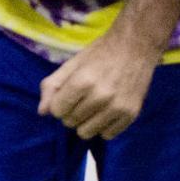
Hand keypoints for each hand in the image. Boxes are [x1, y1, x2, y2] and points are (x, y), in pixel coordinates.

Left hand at [37, 32, 157, 139]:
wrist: (136, 45)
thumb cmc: (100, 53)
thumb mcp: (71, 64)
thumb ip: (52, 87)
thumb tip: (42, 112)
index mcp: (82, 82)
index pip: (57, 111)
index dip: (59, 103)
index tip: (68, 94)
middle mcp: (100, 97)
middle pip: (70, 122)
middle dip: (72, 111)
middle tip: (83, 97)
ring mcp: (117, 107)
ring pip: (86, 133)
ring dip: (86, 122)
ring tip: (94, 106)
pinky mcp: (131, 114)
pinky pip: (107, 135)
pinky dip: (104, 126)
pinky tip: (108, 110)